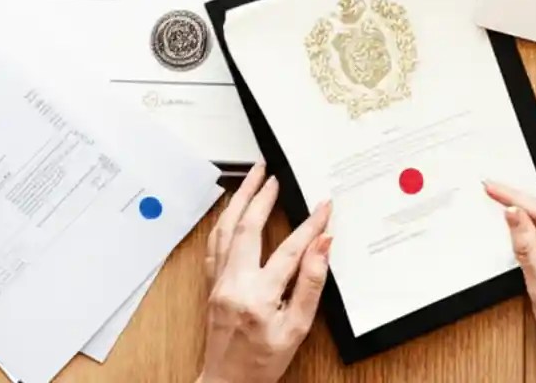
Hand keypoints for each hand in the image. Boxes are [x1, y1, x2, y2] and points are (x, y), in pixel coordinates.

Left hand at [198, 164, 332, 382]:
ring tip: (251, 178)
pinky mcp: (211, 285)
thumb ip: (311, 285)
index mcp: (259, 297)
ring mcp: (218, 283)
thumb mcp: (297, 330)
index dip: (310, 226)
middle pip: (246, 227)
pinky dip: (223, 221)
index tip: (324, 208)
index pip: (289, 250)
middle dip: (260, 196)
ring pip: (224, 230)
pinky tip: (231, 209)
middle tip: (272, 174)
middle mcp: (234, 284)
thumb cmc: (263, 362)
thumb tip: (322, 248)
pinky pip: (214, 244)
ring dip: (238, 200)